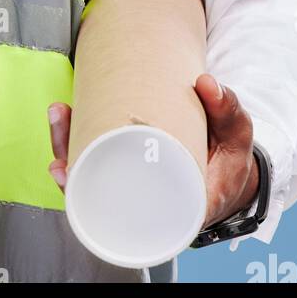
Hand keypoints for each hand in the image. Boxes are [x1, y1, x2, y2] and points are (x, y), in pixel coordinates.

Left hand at [46, 71, 259, 226]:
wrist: (230, 171)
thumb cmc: (230, 160)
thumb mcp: (236, 137)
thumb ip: (227, 109)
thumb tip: (206, 83)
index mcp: (175, 211)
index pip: (122, 214)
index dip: (87, 195)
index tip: (67, 169)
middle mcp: (149, 206)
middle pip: (97, 192)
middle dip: (71, 161)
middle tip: (62, 122)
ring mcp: (135, 189)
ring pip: (93, 176)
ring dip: (68, 145)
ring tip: (60, 113)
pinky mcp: (129, 170)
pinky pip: (97, 163)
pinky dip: (77, 143)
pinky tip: (65, 120)